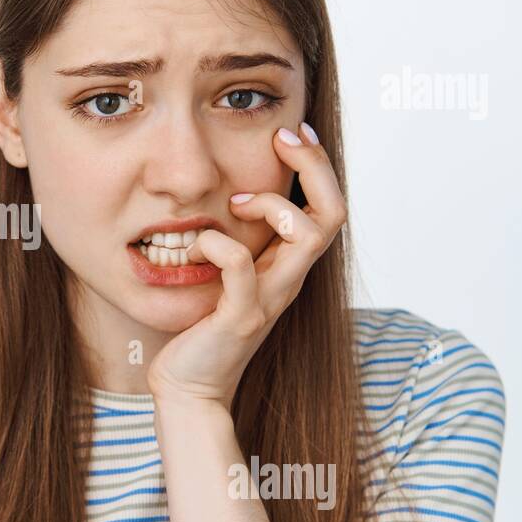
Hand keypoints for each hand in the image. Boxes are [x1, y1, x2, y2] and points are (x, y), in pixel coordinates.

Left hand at [145, 123, 347, 409]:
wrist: (189, 387)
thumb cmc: (201, 327)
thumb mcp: (226, 272)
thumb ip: (236, 237)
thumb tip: (225, 188)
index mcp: (287, 265)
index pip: (327, 207)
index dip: (318, 165)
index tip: (292, 133)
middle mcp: (288, 279)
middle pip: (333, 213)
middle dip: (314, 166)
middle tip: (284, 138)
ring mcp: (269, 297)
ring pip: (306, 235)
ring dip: (274, 204)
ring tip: (237, 203)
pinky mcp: (240, 316)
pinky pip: (240, 266)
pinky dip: (218, 244)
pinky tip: (197, 245)